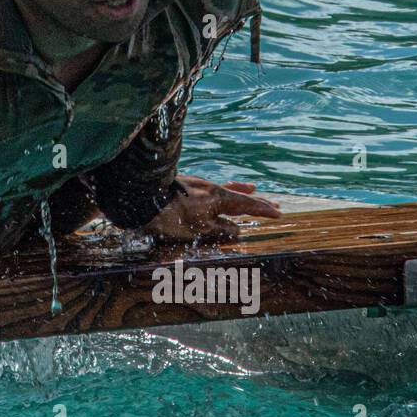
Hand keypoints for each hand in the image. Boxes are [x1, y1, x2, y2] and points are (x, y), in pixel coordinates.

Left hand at [144, 175, 281, 243]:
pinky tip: (218, 190)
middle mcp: (210, 188)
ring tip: (252, 189)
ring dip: (239, 192)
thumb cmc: (168, 218)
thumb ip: (220, 231)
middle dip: (256, 201)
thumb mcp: (198, 231)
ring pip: (223, 189)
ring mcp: (196, 184)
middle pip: (238, 195)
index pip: (247, 205)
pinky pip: (209, 188)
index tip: (279, 213)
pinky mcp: (183, 184)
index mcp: (217, 199)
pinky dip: (220, 190)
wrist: (138, 198)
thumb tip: (238, 230)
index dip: (263, 210)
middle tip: (274, 203)